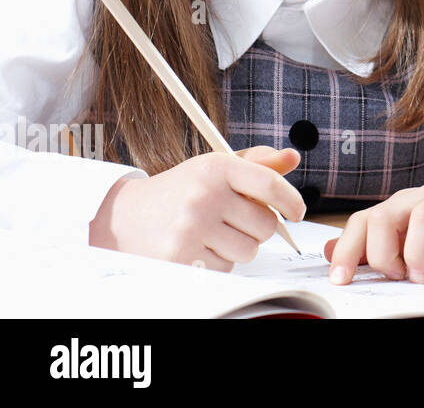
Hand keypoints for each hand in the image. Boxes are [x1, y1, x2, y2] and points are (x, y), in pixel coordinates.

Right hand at [88, 146, 306, 270]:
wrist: (124, 217)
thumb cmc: (180, 191)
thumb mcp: (215, 168)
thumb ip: (258, 164)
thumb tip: (293, 157)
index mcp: (216, 167)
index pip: (270, 185)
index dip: (292, 201)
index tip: (298, 211)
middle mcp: (204, 195)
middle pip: (266, 225)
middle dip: (258, 228)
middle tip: (235, 221)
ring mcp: (191, 228)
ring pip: (249, 251)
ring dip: (238, 247)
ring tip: (214, 234)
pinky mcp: (181, 257)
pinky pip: (225, 269)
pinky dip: (218, 263)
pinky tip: (198, 248)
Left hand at [323, 175, 423, 285]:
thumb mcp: (414, 235)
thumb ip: (375, 244)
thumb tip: (327, 252)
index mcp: (405, 205)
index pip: (365, 219)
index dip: (347, 249)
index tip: (340, 280)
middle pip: (388, 214)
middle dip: (382, 251)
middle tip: (396, 277)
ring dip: (418, 251)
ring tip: (423, 278)